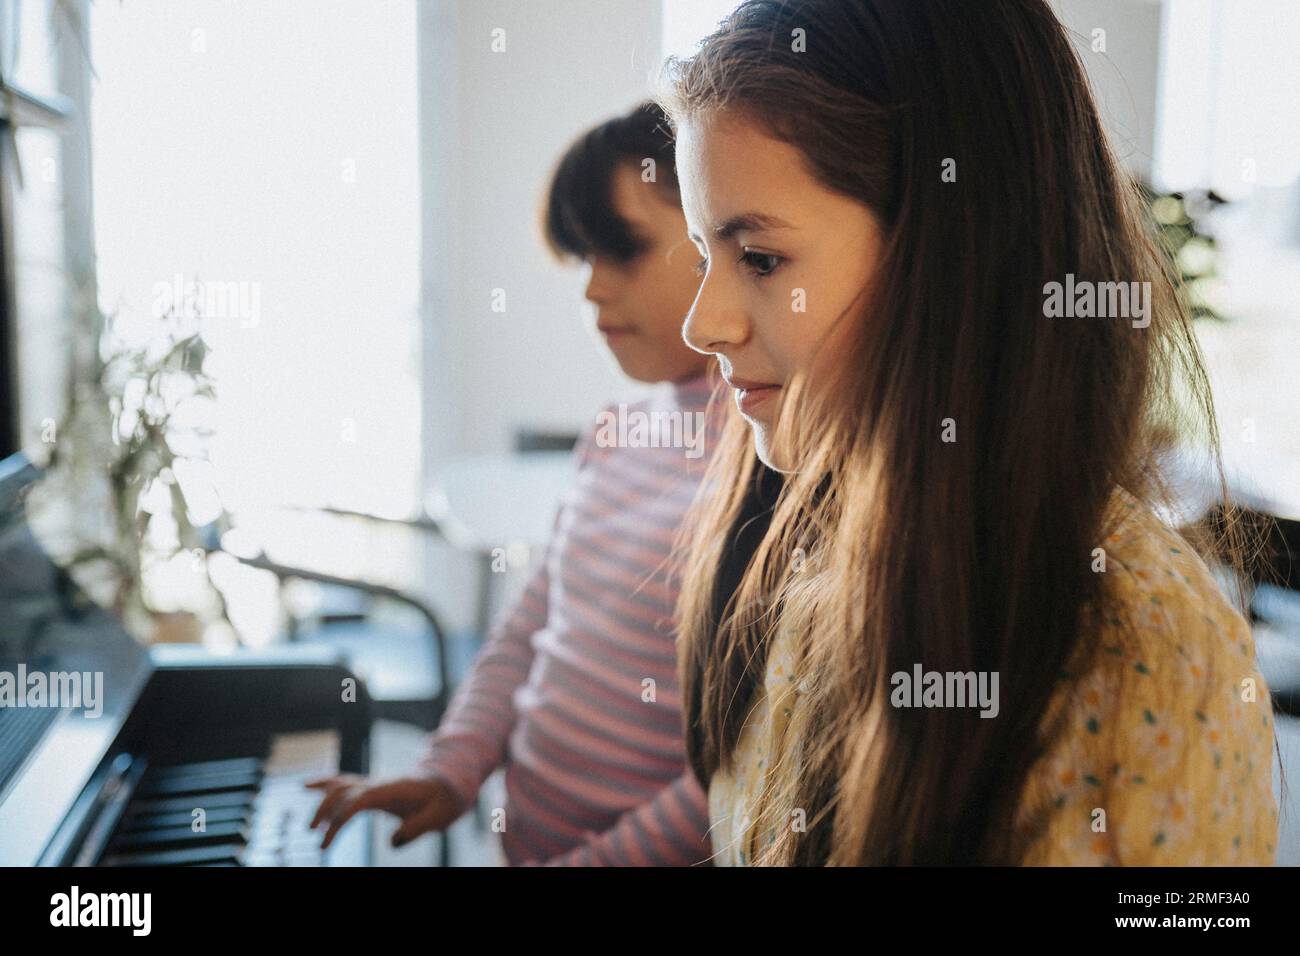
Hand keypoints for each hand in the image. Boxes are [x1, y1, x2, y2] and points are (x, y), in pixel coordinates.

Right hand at [306, 773, 467, 848]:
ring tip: (311, 826)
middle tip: (317, 837)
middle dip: (326, 810)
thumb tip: (392, 843)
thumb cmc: (442, 801)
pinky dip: (325, 783)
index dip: (340, 818)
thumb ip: (416, 829)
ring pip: (341, 783)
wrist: (446, 785)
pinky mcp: (372, 789)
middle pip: (343, 790)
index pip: (358, 800)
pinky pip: (345, 783)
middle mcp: (378, 783)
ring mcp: (374, 784)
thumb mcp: (438, 817)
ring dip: (323, 801)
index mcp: (392, 790)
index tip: (326, 842)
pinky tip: (307, 785)